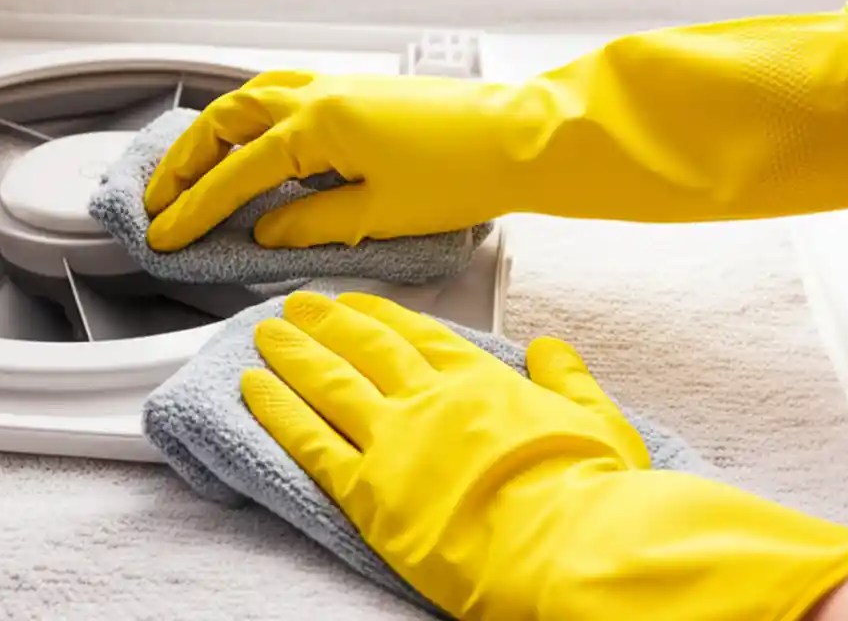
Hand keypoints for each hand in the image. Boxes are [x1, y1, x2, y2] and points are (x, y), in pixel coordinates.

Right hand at [144, 70, 530, 251]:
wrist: (520, 138)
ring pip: (249, 100)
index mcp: (316, 126)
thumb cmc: (460, 173)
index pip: (234, 175)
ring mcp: (335, 86)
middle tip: (156, 199)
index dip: (193, 210)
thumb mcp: (376, 214)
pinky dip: (249, 116)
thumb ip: (309, 224)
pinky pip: (281, 94)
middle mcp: (317, 96)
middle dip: (183, 163)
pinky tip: (247, 137)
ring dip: (211, 133)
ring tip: (188, 168)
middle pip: (224, 123)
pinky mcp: (355, 91)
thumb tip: (265, 233)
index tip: (162, 235)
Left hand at [243, 291, 847, 619]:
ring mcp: (392, 440)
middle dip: (327, 323)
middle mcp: (427, 399)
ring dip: (292, 353)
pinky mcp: (366, 490)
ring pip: (327, 383)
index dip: (379, 315)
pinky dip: (276, 409)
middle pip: (364, 349)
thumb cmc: (590, 490)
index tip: (353, 302)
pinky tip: (250, 385)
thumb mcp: (597, 420)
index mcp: (480, 382)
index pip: (419, 336)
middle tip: (296, 304)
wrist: (567, 546)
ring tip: (264, 332)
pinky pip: (307, 440)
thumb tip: (549, 345)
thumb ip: (567, 378)